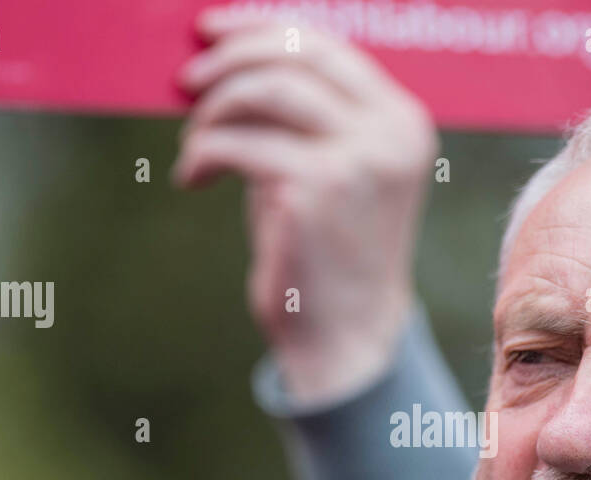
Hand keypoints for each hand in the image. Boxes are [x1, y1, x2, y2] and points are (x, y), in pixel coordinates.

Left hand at [174, 12, 437, 403]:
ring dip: (213, 110)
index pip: (327, 46)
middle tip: (187, 80)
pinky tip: (191, 179)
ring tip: (193, 142)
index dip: (261, 28)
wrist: (347, 337)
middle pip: (296, 55)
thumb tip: (226, 59)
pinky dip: (201, 154)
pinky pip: (236, 145)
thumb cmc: (328, 253)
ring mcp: (358, 160)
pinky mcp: (314, 190)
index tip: (211, 31)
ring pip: (264, 91)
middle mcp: (390, 134)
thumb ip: (302, 116)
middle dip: (230, 58)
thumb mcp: (331, 171)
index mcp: (403, 122)